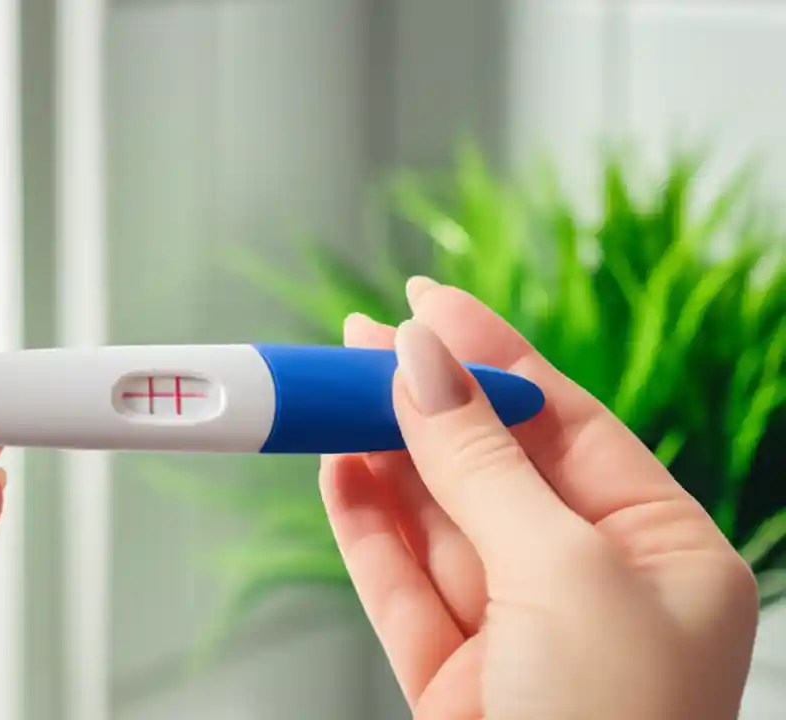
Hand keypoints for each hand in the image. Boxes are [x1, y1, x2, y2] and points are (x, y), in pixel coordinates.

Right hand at [321, 279, 758, 718]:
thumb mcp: (562, 572)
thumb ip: (482, 465)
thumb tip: (424, 364)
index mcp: (660, 550)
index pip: (567, 423)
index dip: (493, 357)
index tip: (427, 302)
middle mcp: (589, 585)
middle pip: (489, 466)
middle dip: (423, 405)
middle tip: (354, 347)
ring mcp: (513, 631)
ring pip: (433, 520)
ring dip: (379, 456)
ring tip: (326, 395)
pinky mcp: (448, 676)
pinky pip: (397, 582)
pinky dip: (361, 525)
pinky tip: (334, 469)